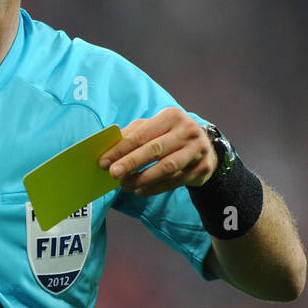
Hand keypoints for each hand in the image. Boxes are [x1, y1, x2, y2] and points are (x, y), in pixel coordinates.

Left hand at [97, 107, 215, 196]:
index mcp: (171, 116)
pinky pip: (174, 181)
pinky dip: (155, 188)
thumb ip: (133, 134)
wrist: (204, 146)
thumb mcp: (154, 127)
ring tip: (125, 185)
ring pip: (166, 167)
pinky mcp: (202, 168)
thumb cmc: (170, 135)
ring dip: (142, 178)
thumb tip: (108, 148)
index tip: (103, 161)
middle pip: (154, 149)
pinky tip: (140, 190)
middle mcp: (187, 131)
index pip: (141, 134)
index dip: (120, 149)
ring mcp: (197, 150)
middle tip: (113, 174)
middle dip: (130, 163)